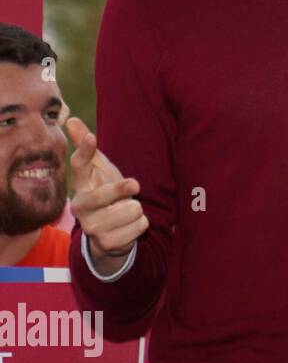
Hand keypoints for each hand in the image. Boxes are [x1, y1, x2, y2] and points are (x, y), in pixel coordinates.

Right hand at [67, 117, 148, 271]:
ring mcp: (92, 227)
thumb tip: (71, 119)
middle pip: (103, 195)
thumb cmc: (105, 194)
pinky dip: (141, 224)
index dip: (85, 151)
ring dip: (135, 208)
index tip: (91, 137)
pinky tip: (130, 225)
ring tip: (127, 211)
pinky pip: (139, 226)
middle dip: (121, 189)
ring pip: (129, 210)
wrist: (109, 233)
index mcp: (80, 187)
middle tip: (134, 184)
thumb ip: (87, 148)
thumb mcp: (98, 171)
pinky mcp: (108, 243)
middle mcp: (81, 208)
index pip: (79, 166)